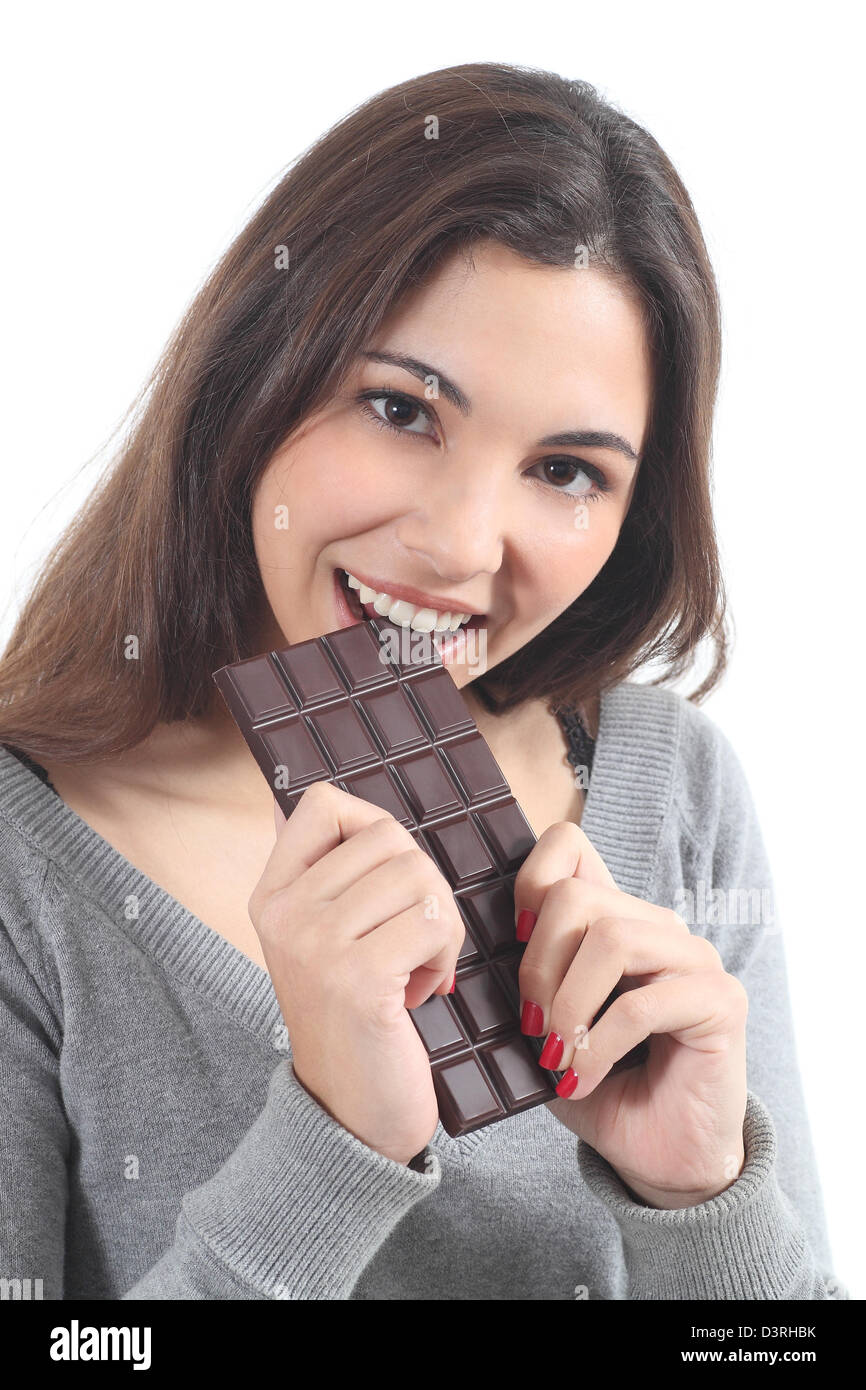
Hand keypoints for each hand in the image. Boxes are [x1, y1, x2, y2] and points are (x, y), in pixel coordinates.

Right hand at [247, 781, 463, 1166]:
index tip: (385, 884)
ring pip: (420, 876)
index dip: (374, 827)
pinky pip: (435, 921)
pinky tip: (423, 990)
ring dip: (442, 925)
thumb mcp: (323, 941)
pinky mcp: (357, 977)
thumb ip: (324, 876)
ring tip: (417, 968)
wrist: (348, 1115)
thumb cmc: (355, 1019)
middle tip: (412, 941)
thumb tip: (307, 802)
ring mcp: (315, 944)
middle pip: (390, 837)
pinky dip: (446, 956)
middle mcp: (284, 913)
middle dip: (424, 886)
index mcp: (272, 896)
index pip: (323, 804)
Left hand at [514, 823, 747, 1207]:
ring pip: (611, 937)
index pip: (569, 844)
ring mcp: (695, 958)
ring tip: (556, 1053)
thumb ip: (520, 989)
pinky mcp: (721, 999)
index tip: (512, 943)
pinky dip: (599, 1044)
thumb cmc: (602, 1089)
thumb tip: (470, 961)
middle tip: (530, 1026)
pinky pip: (644, 1002)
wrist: (663, 1159)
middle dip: (537, 966)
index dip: (527, 881)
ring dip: (569, 1003)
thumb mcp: (545, 1031)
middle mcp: (657, 926)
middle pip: (576, 897)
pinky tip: (585, 1076)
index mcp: (614, 919)